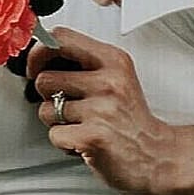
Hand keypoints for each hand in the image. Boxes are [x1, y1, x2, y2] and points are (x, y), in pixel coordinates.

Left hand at [28, 26, 176, 194]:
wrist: (158, 156)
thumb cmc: (131, 119)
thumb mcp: (116, 77)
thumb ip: (84, 63)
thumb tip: (39, 57)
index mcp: (113, 60)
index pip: (60, 38)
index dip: (37, 53)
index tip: (35, 67)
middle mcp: (108, 81)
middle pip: (44, 79)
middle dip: (48, 97)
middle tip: (67, 106)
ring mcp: (101, 109)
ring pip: (46, 110)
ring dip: (57, 122)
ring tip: (81, 125)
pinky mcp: (93, 136)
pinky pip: (55, 135)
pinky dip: (65, 143)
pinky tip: (84, 141)